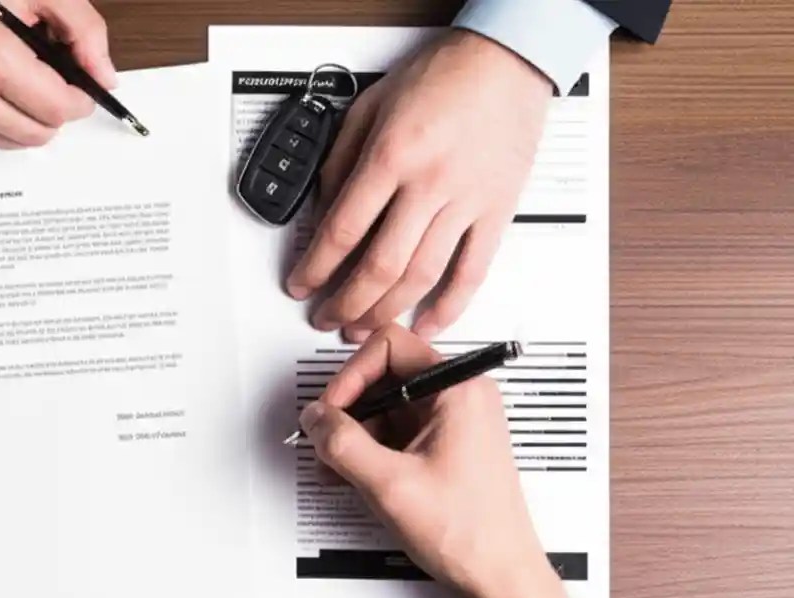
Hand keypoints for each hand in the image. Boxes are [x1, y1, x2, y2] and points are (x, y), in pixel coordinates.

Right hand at [0, 0, 114, 147]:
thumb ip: (83, 31)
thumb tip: (105, 76)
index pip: (59, 110)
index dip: (80, 94)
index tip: (79, 76)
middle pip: (38, 134)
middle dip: (54, 107)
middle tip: (50, 70)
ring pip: (11, 141)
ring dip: (27, 114)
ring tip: (19, 69)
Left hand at [287, 30, 552, 341]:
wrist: (507, 60)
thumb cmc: (443, 75)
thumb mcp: (370, 106)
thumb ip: (341, 162)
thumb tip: (322, 214)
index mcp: (392, 155)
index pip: (342, 230)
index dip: (315, 268)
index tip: (301, 285)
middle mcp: (429, 183)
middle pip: (379, 265)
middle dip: (346, 302)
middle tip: (326, 317)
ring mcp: (466, 202)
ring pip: (421, 277)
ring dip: (386, 312)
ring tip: (362, 327)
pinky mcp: (497, 212)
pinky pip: (472, 272)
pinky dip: (449, 307)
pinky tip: (427, 324)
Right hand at [298, 325, 584, 597]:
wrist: (501, 577)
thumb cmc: (471, 533)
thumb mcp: (390, 485)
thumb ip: (343, 444)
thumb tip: (315, 418)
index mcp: (459, 390)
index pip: (389, 347)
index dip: (350, 376)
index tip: (332, 410)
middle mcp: (461, 397)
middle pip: (384, 376)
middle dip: (348, 410)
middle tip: (328, 439)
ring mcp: (454, 421)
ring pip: (386, 407)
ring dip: (355, 434)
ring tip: (337, 467)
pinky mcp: (446, 445)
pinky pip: (397, 432)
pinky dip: (370, 450)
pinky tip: (354, 476)